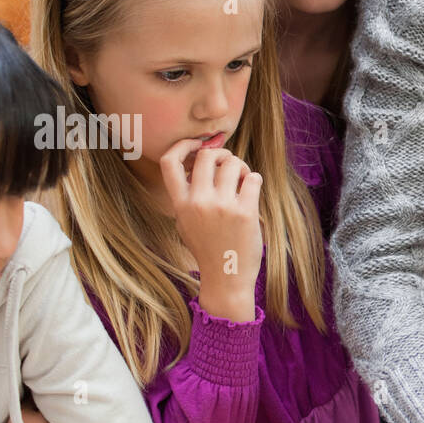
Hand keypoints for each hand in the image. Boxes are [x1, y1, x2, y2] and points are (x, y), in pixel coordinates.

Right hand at [160, 140, 262, 321]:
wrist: (226, 277)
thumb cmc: (208, 248)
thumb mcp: (186, 222)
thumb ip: (188, 194)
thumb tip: (199, 160)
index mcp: (180, 204)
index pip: (169, 162)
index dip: (182, 146)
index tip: (196, 145)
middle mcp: (199, 202)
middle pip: (207, 155)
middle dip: (221, 153)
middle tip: (229, 164)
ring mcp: (222, 207)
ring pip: (233, 163)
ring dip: (240, 167)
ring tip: (242, 180)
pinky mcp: (245, 213)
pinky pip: (253, 178)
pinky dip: (254, 180)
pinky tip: (252, 191)